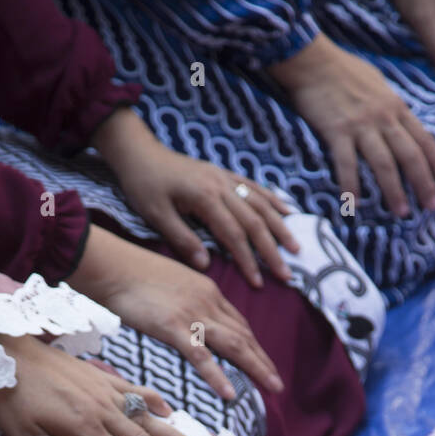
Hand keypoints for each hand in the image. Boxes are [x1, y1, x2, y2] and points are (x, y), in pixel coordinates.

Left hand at [0, 336, 204, 435]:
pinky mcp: (103, 377)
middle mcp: (103, 411)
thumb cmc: (14, 399)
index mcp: (85, 429)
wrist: (8, 352)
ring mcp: (106, 392)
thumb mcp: (29, 435)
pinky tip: (171, 414)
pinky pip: (137, 390)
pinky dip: (156, 402)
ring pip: (148, 418)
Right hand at [71, 225, 283, 400]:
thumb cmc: (132, 275)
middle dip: (263, 361)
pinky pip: (202, 356)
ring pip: (234, 345)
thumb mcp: (171, 284)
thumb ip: (187, 300)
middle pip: (244, 335)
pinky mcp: (173, 327)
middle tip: (278, 384)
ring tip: (272, 389)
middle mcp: (207, 302)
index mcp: (208, 291)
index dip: (253, 345)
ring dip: (256, 368)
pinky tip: (230, 394)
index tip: (263, 363)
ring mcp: (192, 314)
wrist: (111, 265)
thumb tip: (190, 316)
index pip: (238, 323)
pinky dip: (218, 376)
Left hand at [93, 108, 298, 287]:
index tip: (258, 283)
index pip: (233, 235)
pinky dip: (273, 200)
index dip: (247, 261)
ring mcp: (224, 177)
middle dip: (272, 250)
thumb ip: (182, 239)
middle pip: (255, 221)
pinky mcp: (223, 173)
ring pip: (260, 203)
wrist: (139, 152)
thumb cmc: (143, 186)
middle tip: (287, 274)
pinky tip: (287, 211)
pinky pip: (254, 187)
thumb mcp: (156, 216)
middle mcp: (221, 185)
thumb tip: (205, 265)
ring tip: (295, 248)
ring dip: (280, 226)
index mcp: (205, 197)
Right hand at [269, 34, 434, 217]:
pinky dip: (351, 186)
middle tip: (431, 207)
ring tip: (402, 214)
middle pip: (410, 155)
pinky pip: (347, 164)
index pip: (424, 139)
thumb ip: (389, 108)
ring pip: (385, 163)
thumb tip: (399, 123)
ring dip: (395, 191)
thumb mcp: (378, 85)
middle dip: (423, 183)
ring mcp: (361, 125)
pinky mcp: (337, 131)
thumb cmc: (343, 71)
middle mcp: (384, 117)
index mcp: (396, 107)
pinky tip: (354, 206)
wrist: (313, 59)